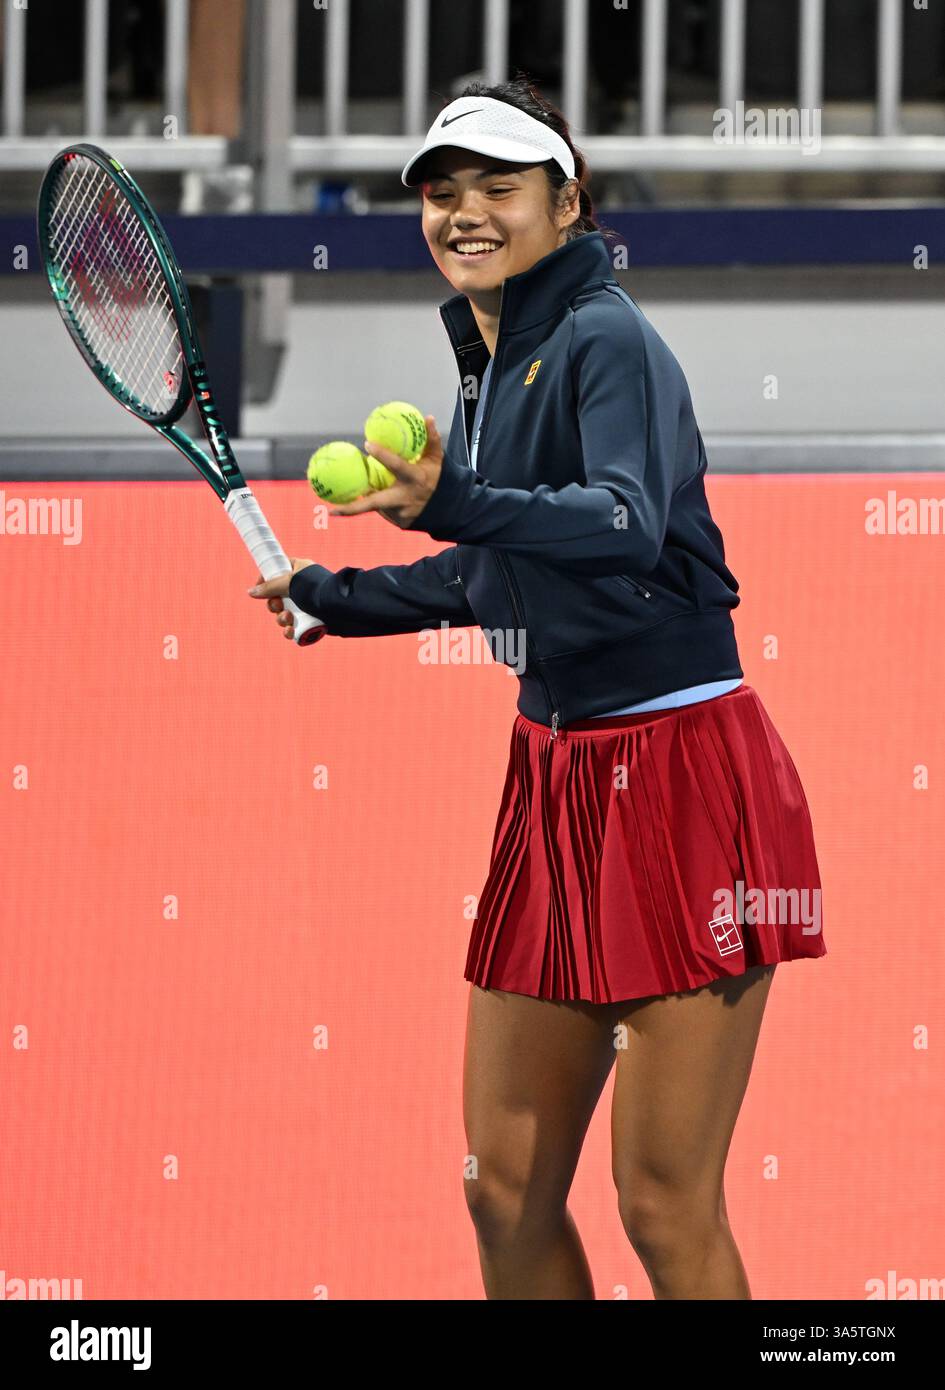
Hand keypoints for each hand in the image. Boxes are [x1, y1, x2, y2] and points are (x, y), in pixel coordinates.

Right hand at [248, 558, 316, 639]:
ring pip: (284, 613)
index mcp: (298, 570)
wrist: (341, 607)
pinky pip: (294, 627)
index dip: (266, 580)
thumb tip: (250, 592)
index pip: (277, 571)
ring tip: (288, 618)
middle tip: (279, 606)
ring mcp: (306, 604)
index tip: (260, 588)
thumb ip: (269, 587)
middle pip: (277, 597)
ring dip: (281, 618)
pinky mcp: (310, 619)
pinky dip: (289, 630)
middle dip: (274, 605)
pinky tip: (290, 631)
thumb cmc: (316, 589)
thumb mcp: (289, 583)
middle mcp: (302, 586)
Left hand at [329, 414, 443, 527]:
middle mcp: (404, 499)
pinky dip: (379, 502)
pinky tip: (376, 496)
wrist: (449, 510)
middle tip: (331, 510)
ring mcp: (399, 513)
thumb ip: (431, 439)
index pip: (397, 466)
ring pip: (375, 504)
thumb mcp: (436, 459)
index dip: (382, 456)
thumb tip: (428, 417)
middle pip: (373, 504)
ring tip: (363, 488)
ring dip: (368, 496)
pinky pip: (382, 510)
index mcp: (415, 479)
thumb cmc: (438, 479)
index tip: (367, 445)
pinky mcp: (398, 522)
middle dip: (351, 509)